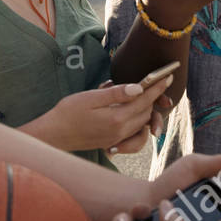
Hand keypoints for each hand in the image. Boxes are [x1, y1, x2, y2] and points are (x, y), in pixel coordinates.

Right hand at [38, 75, 172, 152]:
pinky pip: (135, 137)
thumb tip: (138, 88)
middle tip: (157, 83)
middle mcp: (120, 131)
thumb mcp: (90, 97)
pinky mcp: (112, 143)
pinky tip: (134, 117)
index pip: (144, 100)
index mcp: (116, 118)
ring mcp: (117, 140)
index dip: (156, 87)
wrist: (53, 135)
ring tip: (145, 97)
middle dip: (154, 97)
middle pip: (146, 112)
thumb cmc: (68, 112)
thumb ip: (115, 94)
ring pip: (143, 124)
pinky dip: (140, 127)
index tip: (167, 76)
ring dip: (147, 110)